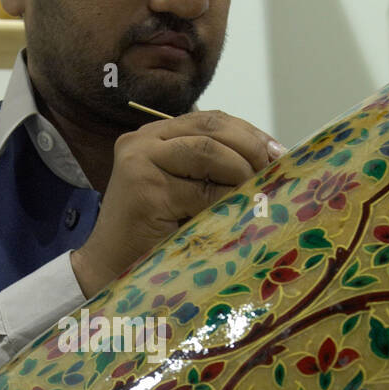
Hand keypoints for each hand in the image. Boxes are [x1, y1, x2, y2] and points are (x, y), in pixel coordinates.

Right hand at [70, 108, 285, 297]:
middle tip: (275, 172)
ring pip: (208, 150)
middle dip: (251, 147)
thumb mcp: (187, 191)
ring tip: (254, 196)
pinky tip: (235, 216)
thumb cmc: (155, 236)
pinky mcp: (144, 191)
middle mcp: (143, 140)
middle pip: (212, 126)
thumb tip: (273, 157)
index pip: (211, 119)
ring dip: (240, 173)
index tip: (279, 154)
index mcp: (154, 135)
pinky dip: (225, 203)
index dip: (250, 132)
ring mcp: (140, 162)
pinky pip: (201, 190)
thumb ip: (214, 169)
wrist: (109, 270)